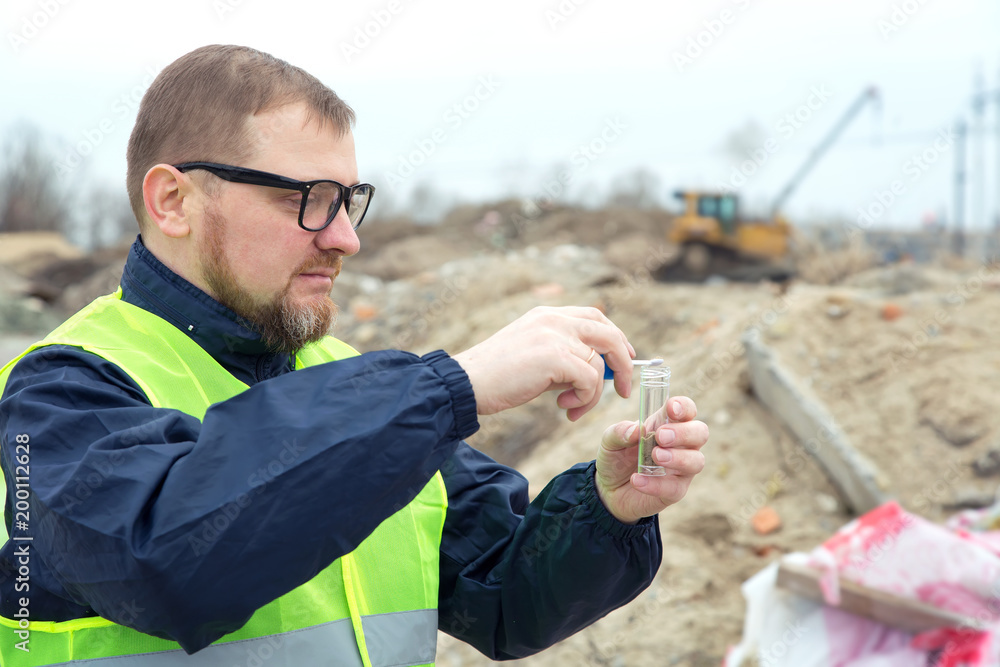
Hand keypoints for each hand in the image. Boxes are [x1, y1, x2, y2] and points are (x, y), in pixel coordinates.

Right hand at [453, 306, 635, 419]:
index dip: (616, 336)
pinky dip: (585, 399)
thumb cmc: (496, 376)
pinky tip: (564, 408)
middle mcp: (554, 319)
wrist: (466, 383)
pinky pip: (590, 380)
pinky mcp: (554, 357)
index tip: (626, 357)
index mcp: (547, 314)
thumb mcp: (534, 357)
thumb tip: (598, 372)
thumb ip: (563, 356)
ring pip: (600, 364)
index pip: (595, 316)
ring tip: (571, 408)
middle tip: (624, 389)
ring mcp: (554, 335)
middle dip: (623, 363)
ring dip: (594, 394)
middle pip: (608, 333)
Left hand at [594, 396, 707, 523]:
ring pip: (696, 461)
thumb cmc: (616, 457)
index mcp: (667, 425)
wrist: (608, 489)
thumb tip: (637, 429)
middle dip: (684, 432)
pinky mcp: (674, 492)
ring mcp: (680, 469)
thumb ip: (620, 432)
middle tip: (661, 436)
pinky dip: (656, 484)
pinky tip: (637, 480)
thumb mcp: (609, 441)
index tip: (671, 408)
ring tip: (655, 456)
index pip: (687, 410)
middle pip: (700, 433)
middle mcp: (680, 445)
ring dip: (678, 457)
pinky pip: (674, 488)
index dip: (684, 407)